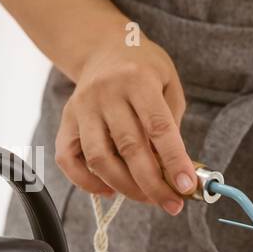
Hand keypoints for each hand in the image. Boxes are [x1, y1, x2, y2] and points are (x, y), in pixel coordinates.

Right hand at [55, 36, 194, 214]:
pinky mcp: (66, 121)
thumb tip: (174, 171)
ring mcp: (82, 108)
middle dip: (153, 184)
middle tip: (172, 204)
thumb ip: (172, 124)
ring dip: (125, 187)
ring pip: (99, 159)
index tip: (186, 186)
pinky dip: (87, 183)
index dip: (174, 160)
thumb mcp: (168, 85)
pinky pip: (68, 160)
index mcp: (137, 80)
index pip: (158, 127)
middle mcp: (106, 93)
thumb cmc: (144, 70)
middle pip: (129, 148)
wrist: (104, 47)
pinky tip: (110, 190)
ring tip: (147, 198)